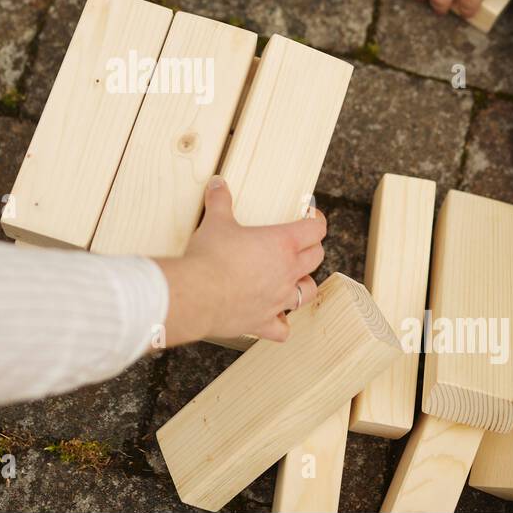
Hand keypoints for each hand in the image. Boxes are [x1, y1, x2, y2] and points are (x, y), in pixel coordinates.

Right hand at [156, 177, 325, 345]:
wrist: (197, 294)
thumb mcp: (216, 222)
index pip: (315, 229)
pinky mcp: (264, 322)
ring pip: (308, 292)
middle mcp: (287, 272)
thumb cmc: (210, 257)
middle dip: (312, 248)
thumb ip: (220, 201)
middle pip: (316, 258)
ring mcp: (279, 300)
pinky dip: (282, 323)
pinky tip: (276, 318)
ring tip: (294, 280)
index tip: (311, 215)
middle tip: (301, 243)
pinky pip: (283, 328)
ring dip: (304, 284)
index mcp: (282, 243)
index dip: (316, 219)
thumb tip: (218, 183)